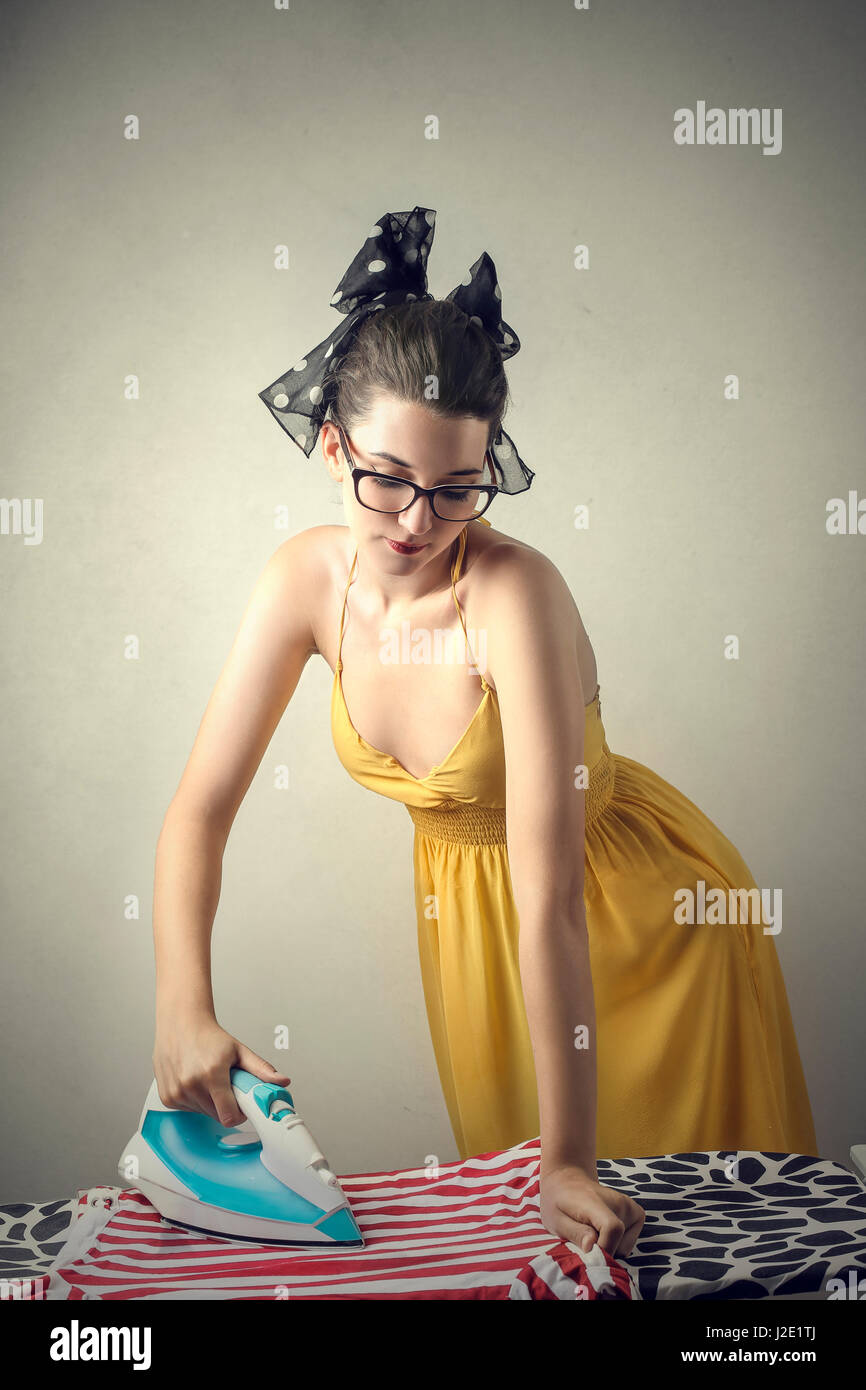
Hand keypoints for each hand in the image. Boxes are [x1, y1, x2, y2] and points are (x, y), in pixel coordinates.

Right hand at [153, 1015, 291, 1127]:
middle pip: (217, 1115)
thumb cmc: (209, 1036)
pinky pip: (188, 1109)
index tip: (242, 1105)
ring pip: (203, 1113)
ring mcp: (177, 1092)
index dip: (239, 1114)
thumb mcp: (239, 1050)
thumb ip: (261, 1069)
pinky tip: (194, 1081)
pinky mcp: (167, 1097)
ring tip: (209, 1079)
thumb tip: (282, 1081)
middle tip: (226, 1085)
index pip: (229, 1116)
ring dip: (210, 1102)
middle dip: (226, 1105)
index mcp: (212, 1074)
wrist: (181, 1023)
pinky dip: (195, 1100)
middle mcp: (191, 1085)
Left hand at [539, 1164, 644, 1256]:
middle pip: (618, 1245)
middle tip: (583, 1239)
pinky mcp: (637, 1215)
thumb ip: (575, 1233)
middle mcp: (619, 1203)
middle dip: (601, 1252)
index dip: (603, 1249)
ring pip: (623, 1249)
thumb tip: (591, 1246)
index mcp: (597, 1201)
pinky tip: (602, 1232)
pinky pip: (627, 1245)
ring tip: (591, 1232)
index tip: (587, 1254)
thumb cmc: (560, 1202)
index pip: (612, 1228)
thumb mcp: (557, 1220)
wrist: (569, 1181)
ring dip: (608, 1248)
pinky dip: (615, 1245)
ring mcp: (630, 1208)